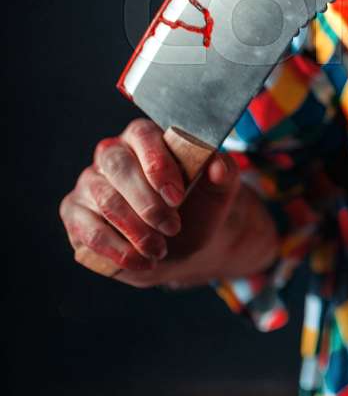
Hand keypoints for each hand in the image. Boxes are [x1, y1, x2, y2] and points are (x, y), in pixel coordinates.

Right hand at [59, 118, 279, 288]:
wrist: (182, 244)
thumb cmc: (196, 208)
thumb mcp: (218, 192)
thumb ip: (223, 174)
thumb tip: (217, 166)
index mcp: (145, 137)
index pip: (142, 135)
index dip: (157, 164)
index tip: (177, 196)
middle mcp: (112, 154)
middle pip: (118, 166)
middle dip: (147, 202)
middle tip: (172, 228)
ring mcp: (89, 183)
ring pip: (105, 201)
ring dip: (136, 231)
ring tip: (160, 249)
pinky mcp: (75, 213)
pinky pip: (88, 230)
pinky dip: (117, 250)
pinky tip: (141, 260)